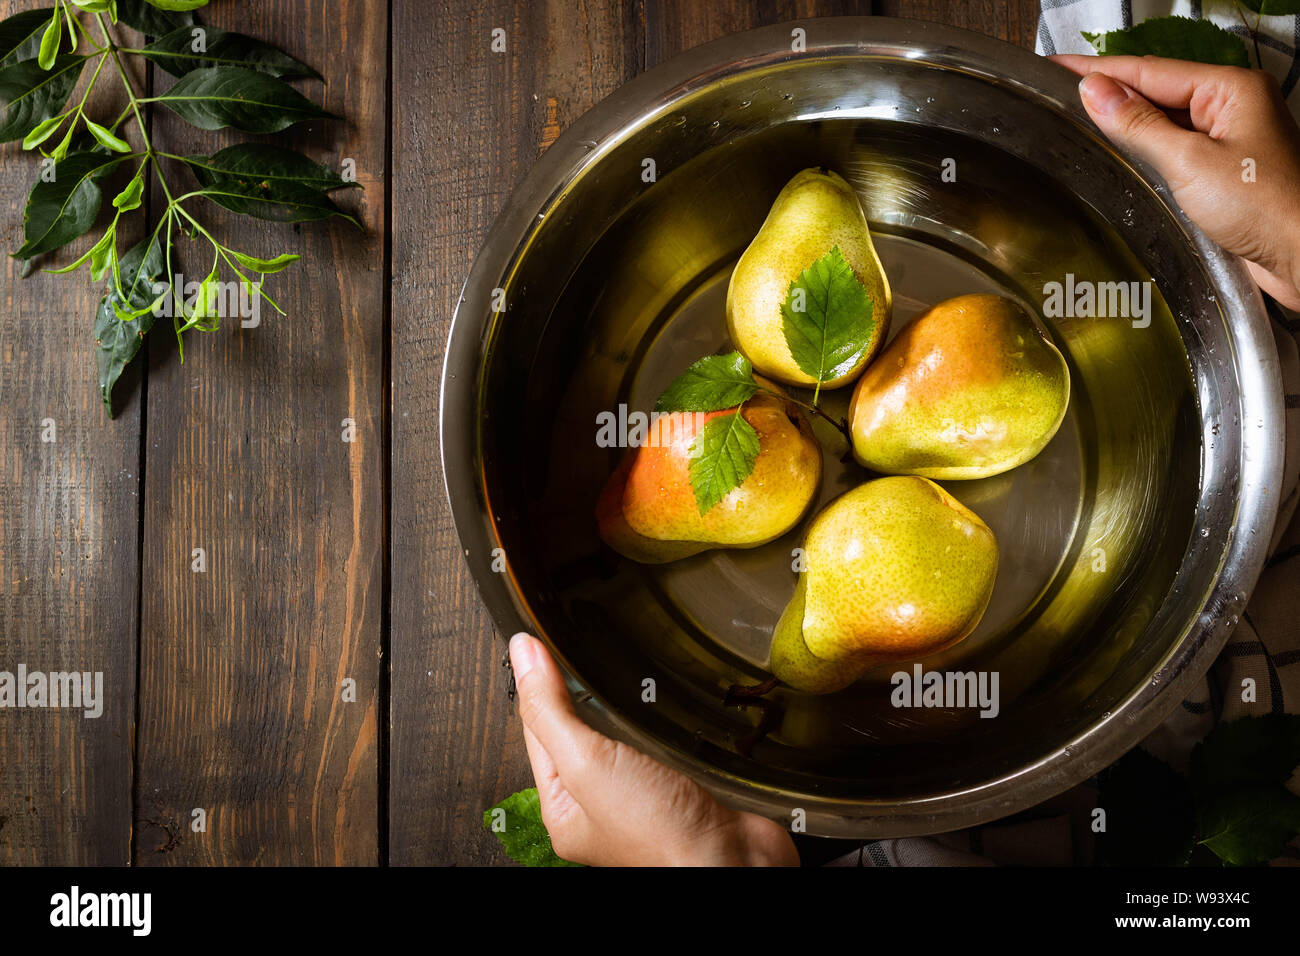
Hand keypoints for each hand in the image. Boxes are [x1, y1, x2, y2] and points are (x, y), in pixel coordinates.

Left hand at [507, 632, 798, 865]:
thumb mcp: (585, 761)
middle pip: (578, 733)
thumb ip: (551, 709)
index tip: (539, 640)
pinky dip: (659, 723)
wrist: (733, 864)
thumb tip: (522, 653)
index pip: (538, 731)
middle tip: (574, 646)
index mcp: (563, 807)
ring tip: (614, 667)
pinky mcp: (681, 789)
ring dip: (620, 707)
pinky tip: (664, 704)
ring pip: (621, 738)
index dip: (538, 683)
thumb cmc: (658, 832)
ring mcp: (641, 798)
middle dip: (578, 693)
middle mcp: (599, 806)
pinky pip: (660, 746)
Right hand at [1051, 54, 1299, 309]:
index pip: (1149, 71)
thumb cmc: (1267, 207)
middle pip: (1155, 92)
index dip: (1097, 70)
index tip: (1055, 68)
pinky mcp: (1222, 173)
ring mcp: (1227, 140)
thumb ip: (1138, 126)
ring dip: (1123, 124)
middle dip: (1108, 93)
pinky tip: (1117, 157)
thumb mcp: (1190, 162)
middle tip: (1055, 94)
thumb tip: (1095, 92)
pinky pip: (1172, 151)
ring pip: (1162, 123)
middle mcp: (1231, 108)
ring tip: (1075, 121)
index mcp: (1230, 89)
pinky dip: (1142, 152)